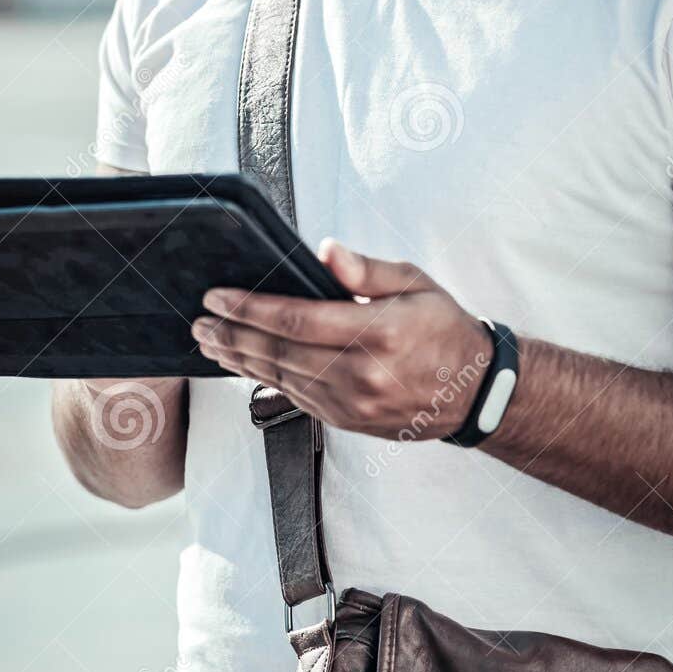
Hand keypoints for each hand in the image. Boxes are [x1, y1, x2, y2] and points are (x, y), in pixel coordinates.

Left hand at [192, 240, 494, 441]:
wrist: (473, 393)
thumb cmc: (445, 329)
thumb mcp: (416, 284)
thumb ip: (366, 270)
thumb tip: (324, 251)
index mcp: (377, 334)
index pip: (295, 319)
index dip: (249, 307)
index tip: (217, 296)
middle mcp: (360, 374)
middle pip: (276, 352)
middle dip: (230, 334)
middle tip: (199, 321)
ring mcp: (350, 403)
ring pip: (278, 378)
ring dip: (237, 358)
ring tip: (208, 341)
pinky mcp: (345, 420)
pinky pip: (293, 396)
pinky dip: (261, 378)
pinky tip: (242, 364)